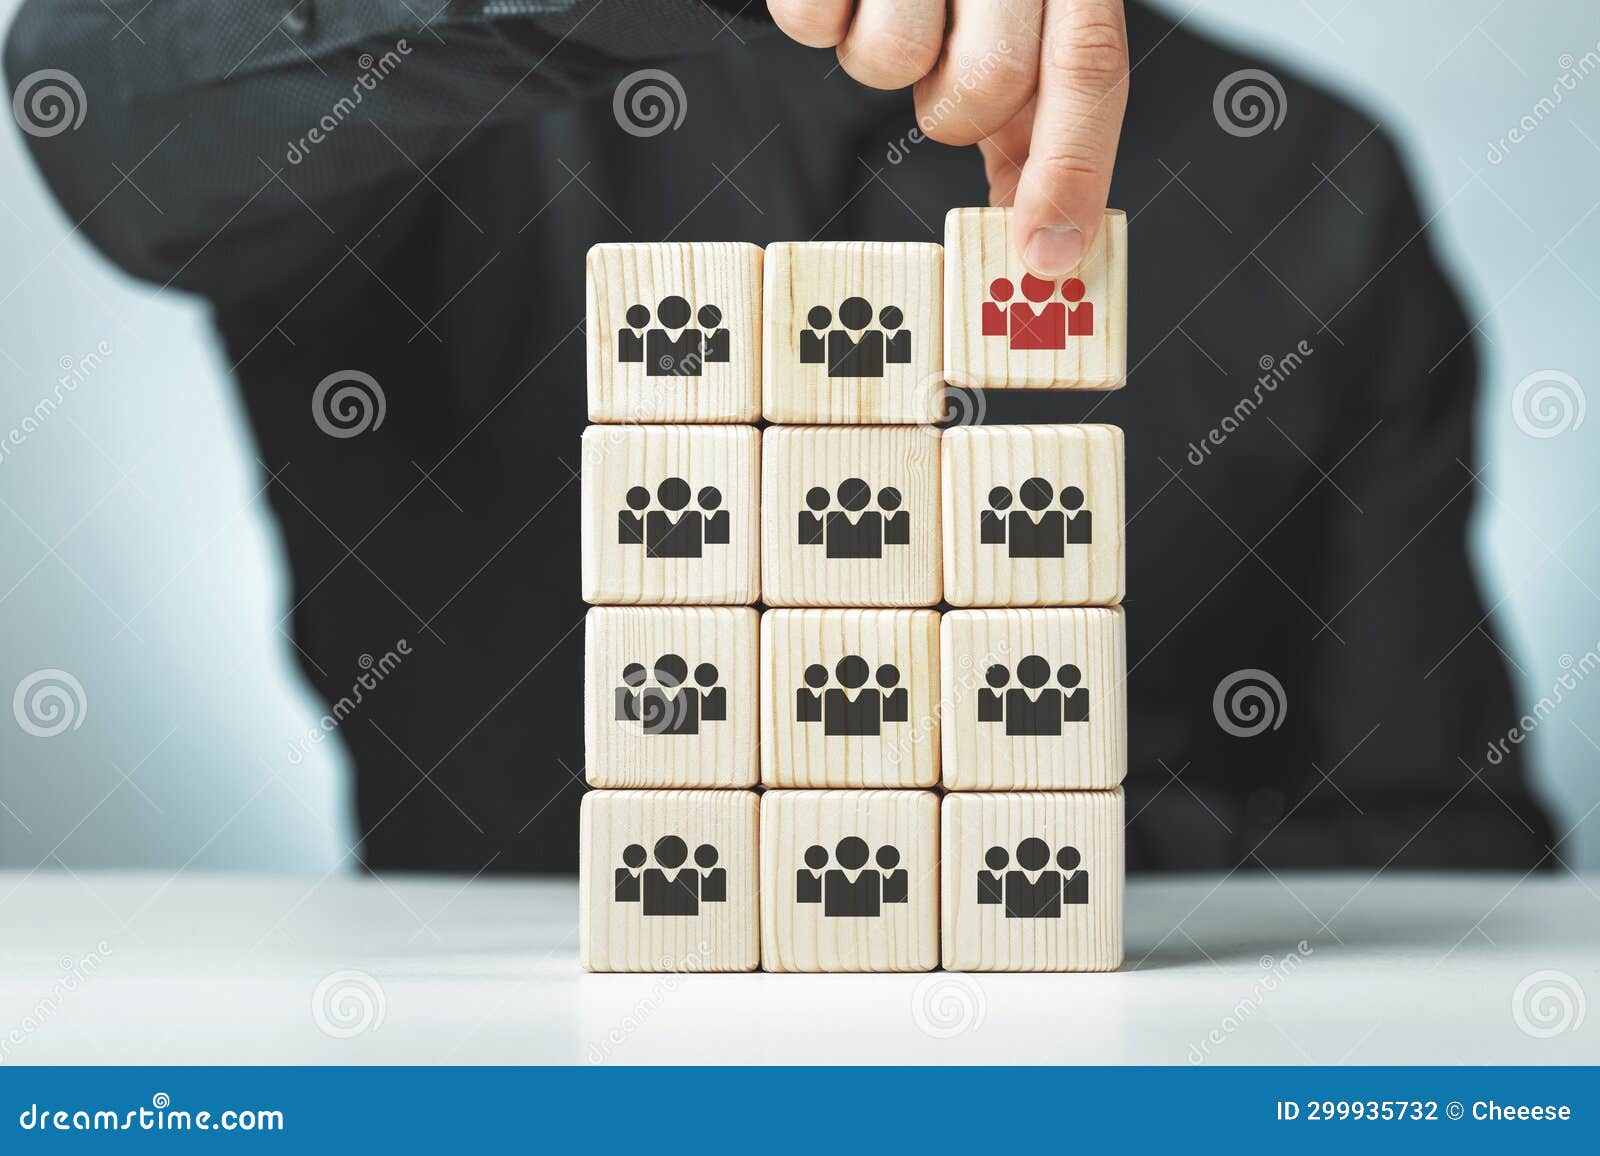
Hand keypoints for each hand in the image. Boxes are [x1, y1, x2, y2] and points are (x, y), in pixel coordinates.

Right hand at [768, 0, 1128, 275]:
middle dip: (955, 113)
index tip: (1048, 255)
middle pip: (991, 85)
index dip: (1076, 169)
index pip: (1093, 69)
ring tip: (888, 3)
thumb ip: (1043, 121)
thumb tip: (1050, 242)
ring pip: (894, 62)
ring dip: (882, 61)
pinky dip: (821, 17)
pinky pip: (816, 23)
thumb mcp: (1023, 21)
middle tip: (939, 71)